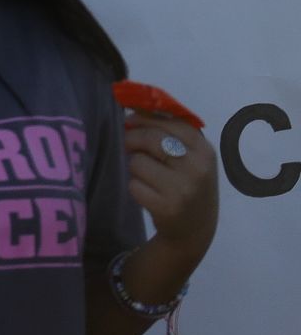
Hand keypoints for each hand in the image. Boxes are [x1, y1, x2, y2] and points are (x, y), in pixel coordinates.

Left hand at [124, 112, 219, 266]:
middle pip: (149, 138)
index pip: (169, 121)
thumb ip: (168, 130)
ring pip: (138, 161)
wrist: (196, 229)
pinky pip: (134, 184)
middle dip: (131, 139)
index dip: (143, 117)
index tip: (129, 120)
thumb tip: (133, 105)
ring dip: (135, 167)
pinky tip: (148, 193)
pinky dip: (135, 187)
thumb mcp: (191, 156)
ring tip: (147, 176)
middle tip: (130, 146)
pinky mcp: (166, 207)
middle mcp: (197, 167)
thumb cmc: (188, 184)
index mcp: (204, 150)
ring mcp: (183, 188)